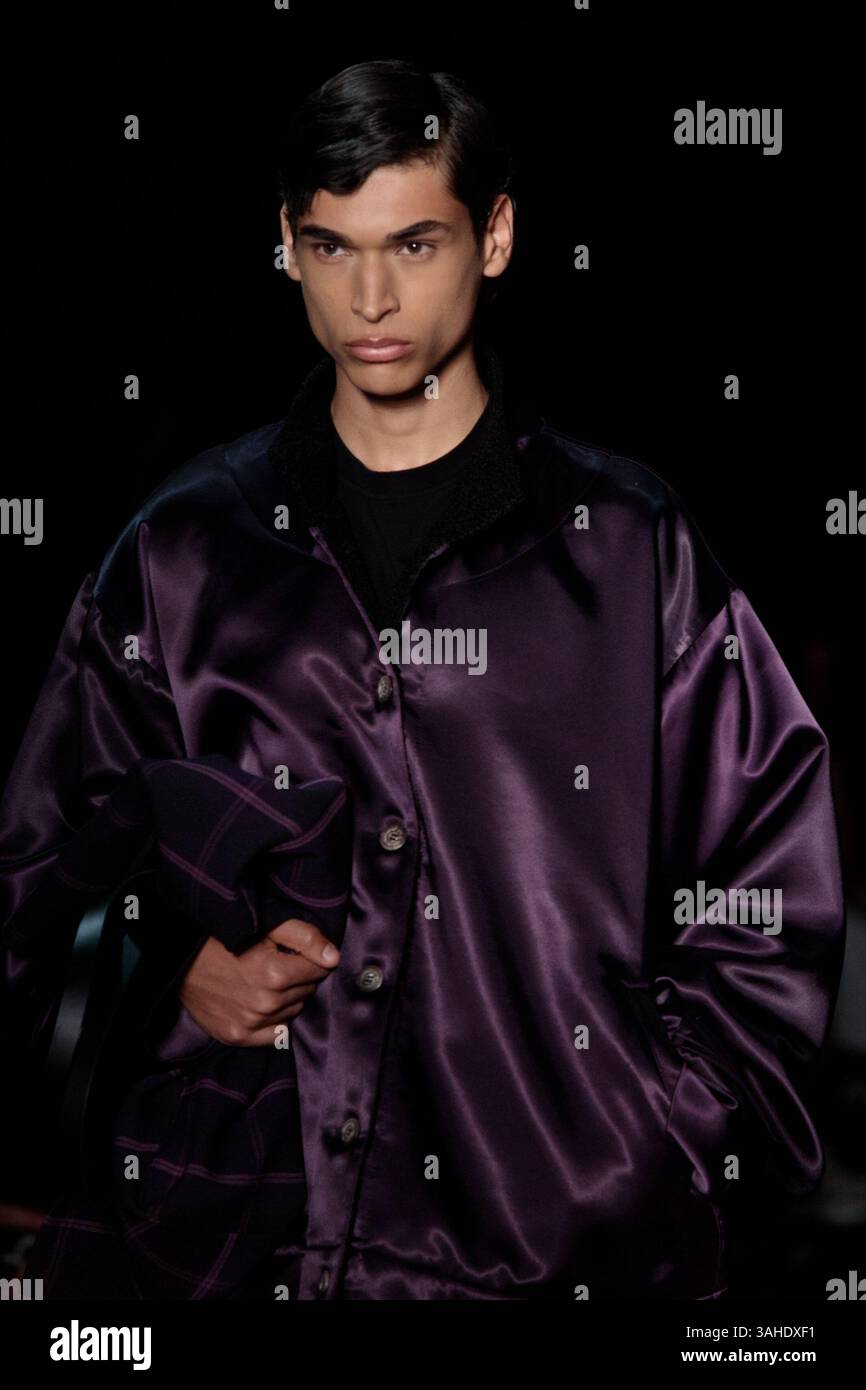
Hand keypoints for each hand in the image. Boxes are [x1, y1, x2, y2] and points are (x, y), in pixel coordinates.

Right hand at [177, 918, 340, 1046]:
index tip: (294, 954)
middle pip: (307, 991)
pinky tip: (261, 1005)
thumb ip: (306, 938)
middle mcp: (266, 1004)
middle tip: (277, 965)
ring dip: (287, 999)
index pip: (319, 970)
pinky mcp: (238, 1037)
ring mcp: (251, 1024)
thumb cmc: (226, 939)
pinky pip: (276, 1035)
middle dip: (299, 978)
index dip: (310, 960)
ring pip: (293, 1012)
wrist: (183, 961)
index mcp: (276, 974)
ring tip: (266, 983)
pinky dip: (275, 1021)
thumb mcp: (269, 926)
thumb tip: (333, 958)